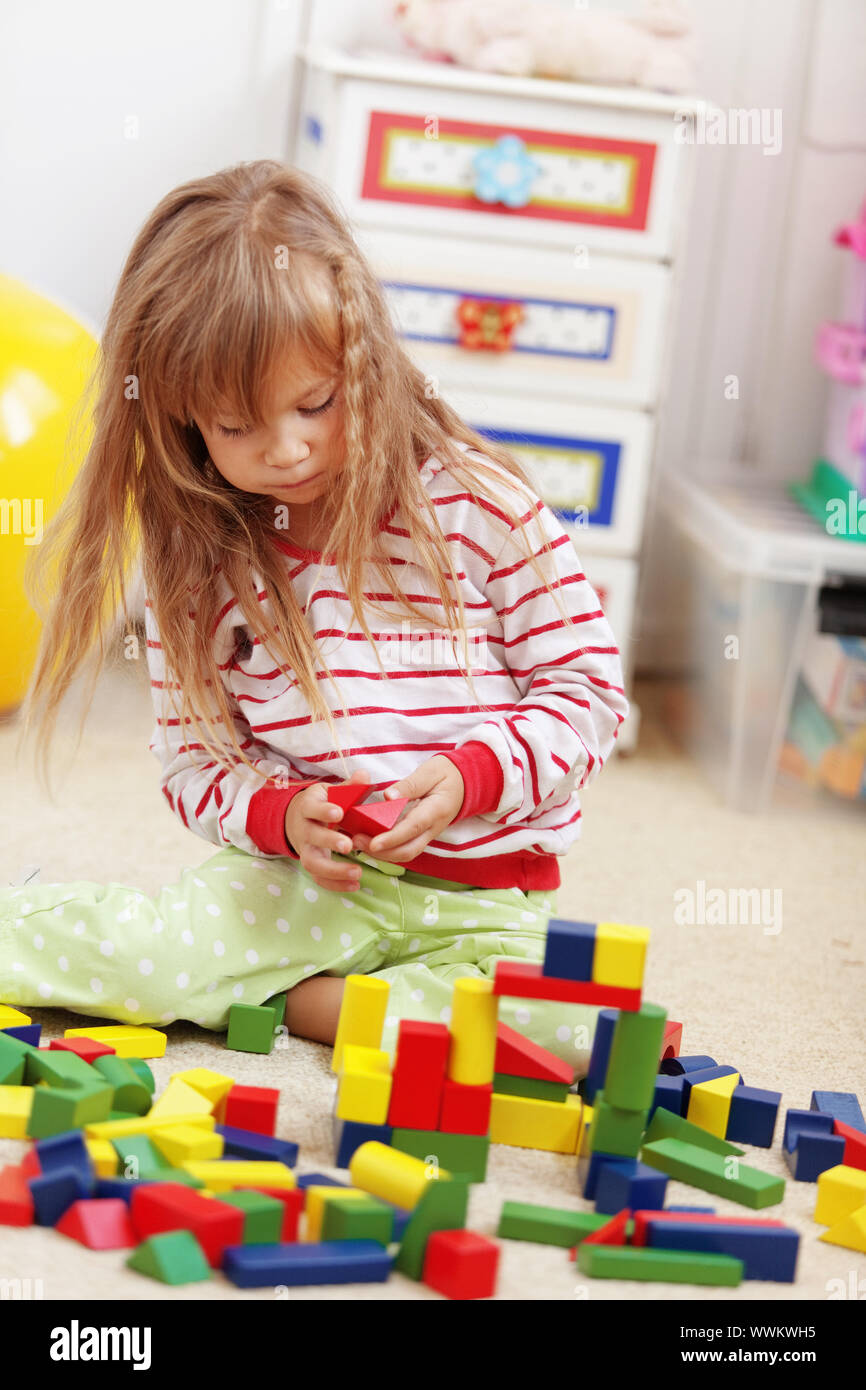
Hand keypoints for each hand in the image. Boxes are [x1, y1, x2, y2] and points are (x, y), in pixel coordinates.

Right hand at [284, 770, 370, 891]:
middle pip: (311, 837)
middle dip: (329, 842)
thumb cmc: (321, 804)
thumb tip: (364, 775)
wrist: (297, 819)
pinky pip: (319, 878)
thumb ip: (349, 787)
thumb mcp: (331, 792)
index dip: (323, 811)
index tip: (339, 812)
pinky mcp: (311, 864)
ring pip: (312, 863)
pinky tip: (354, 885)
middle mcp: (303, 829)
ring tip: (357, 872)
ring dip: (334, 870)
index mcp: (308, 807)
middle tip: (348, 846)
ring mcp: (305, 849)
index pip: (312, 808)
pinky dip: (335, 884)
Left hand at [349, 756, 464, 864]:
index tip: (373, 843)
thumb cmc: (447, 774)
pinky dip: (387, 849)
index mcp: (437, 810)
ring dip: (383, 854)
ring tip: (359, 842)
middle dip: (383, 852)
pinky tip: (369, 840)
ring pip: (406, 853)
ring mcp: (429, 834)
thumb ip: (410, 785)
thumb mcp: (430, 771)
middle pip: (409, 850)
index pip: (413, 828)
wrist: (466, 782)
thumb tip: (388, 796)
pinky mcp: (422, 835)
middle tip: (357, 841)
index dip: (392, 838)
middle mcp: (433, 828)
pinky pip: (405, 847)